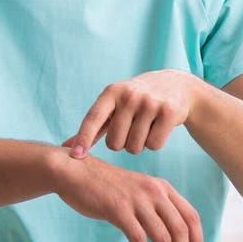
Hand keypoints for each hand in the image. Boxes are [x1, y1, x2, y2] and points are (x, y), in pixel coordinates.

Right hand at [49, 147, 203, 241]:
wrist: (75, 171)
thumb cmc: (105, 186)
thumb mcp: (138, 190)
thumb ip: (154, 206)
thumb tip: (171, 236)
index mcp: (162, 186)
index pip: (191, 216)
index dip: (197, 240)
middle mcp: (154, 191)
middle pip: (180, 230)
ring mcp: (137, 199)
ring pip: (162, 239)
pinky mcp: (119, 209)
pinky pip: (138, 241)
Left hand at [63, 70, 201, 156]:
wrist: (177, 85)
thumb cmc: (137, 100)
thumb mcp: (114, 106)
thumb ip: (93, 128)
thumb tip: (65, 147)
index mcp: (112, 92)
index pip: (93, 118)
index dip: (84, 138)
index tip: (75, 156)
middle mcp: (129, 95)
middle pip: (115, 143)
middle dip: (122, 143)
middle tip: (131, 129)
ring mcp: (150, 102)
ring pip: (135, 147)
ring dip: (139, 144)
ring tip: (145, 126)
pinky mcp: (168, 111)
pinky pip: (154, 145)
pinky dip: (155, 143)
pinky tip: (158, 127)